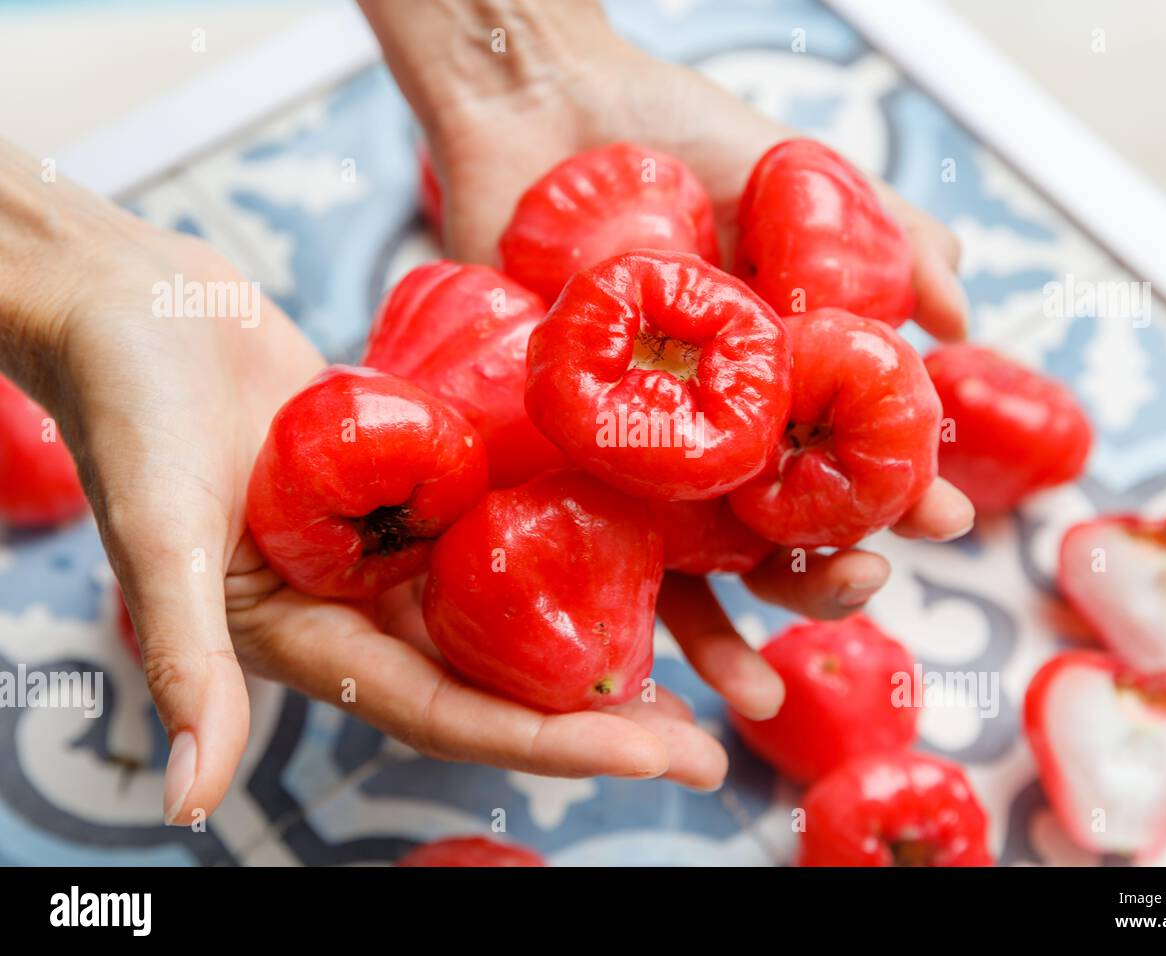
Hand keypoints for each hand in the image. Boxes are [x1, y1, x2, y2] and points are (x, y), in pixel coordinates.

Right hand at [0, 143, 725, 827]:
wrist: (138, 304)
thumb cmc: (128, 408)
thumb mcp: (156, 532)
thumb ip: (185, 662)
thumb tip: (186, 802)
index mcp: (312, 641)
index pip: (453, 712)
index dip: (555, 744)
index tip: (656, 758)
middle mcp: (367, 607)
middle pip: (507, 678)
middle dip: (606, 718)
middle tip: (709, 747)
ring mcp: (399, 544)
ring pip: (522, 605)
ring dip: (606, 633)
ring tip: (707, 665)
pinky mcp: (420, 478)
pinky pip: (507, 521)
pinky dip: (572, 540)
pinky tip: (649, 544)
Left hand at [363, 0, 974, 719]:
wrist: (543, 104)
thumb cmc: (674, 128)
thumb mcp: (803, 177)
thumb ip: (891, 240)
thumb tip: (961, 325)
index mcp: (778, 377)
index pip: (850, 456)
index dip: (897, 492)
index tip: (941, 518)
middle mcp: (712, 426)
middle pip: (778, 526)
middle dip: (826, 572)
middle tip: (861, 584)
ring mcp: (636, 448)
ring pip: (692, 563)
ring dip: (732, 635)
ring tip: (756, 693)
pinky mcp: (560, 455)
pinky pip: (593, 549)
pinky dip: (625, 616)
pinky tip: (650, 674)